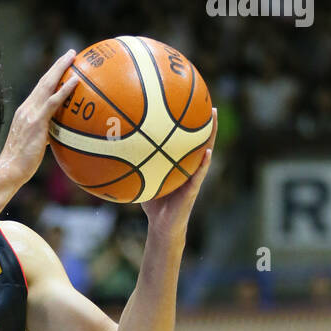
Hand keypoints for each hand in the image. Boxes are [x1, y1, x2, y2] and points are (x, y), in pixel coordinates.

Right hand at [0, 50, 78, 186]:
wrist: (9, 170)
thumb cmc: (21, 164)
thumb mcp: (33, 145)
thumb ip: (44, 135)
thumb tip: (55, 135)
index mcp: (25, 112)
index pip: (39, 89)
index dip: (51, 76)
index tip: (62, 67)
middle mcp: (26, 108)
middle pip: (44, 81)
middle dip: (57, 65)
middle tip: (71, 53)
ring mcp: (31, 113)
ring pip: (47, 84)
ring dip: (61, 68)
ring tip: (73, 57)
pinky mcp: (36, 122)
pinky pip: (53, 101)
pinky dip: (64, 89)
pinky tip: (75, 80)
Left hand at [140, 109, 216, 238]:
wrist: (162, 226)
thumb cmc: (153, 203)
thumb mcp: (143, 179)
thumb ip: (135, 166)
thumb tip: (116, 150)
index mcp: (180, 164)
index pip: (186, 140)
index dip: (190, 124)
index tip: (192, 105)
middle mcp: (190, 167)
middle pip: (200, 141)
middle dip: (206, 123)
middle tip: (209, 104)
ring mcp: (194, 177)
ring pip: (206, 152)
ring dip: (211, 136)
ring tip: (214, 118)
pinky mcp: (193, 189)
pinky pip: (199, 174)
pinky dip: (204, 163)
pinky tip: (208, 152)